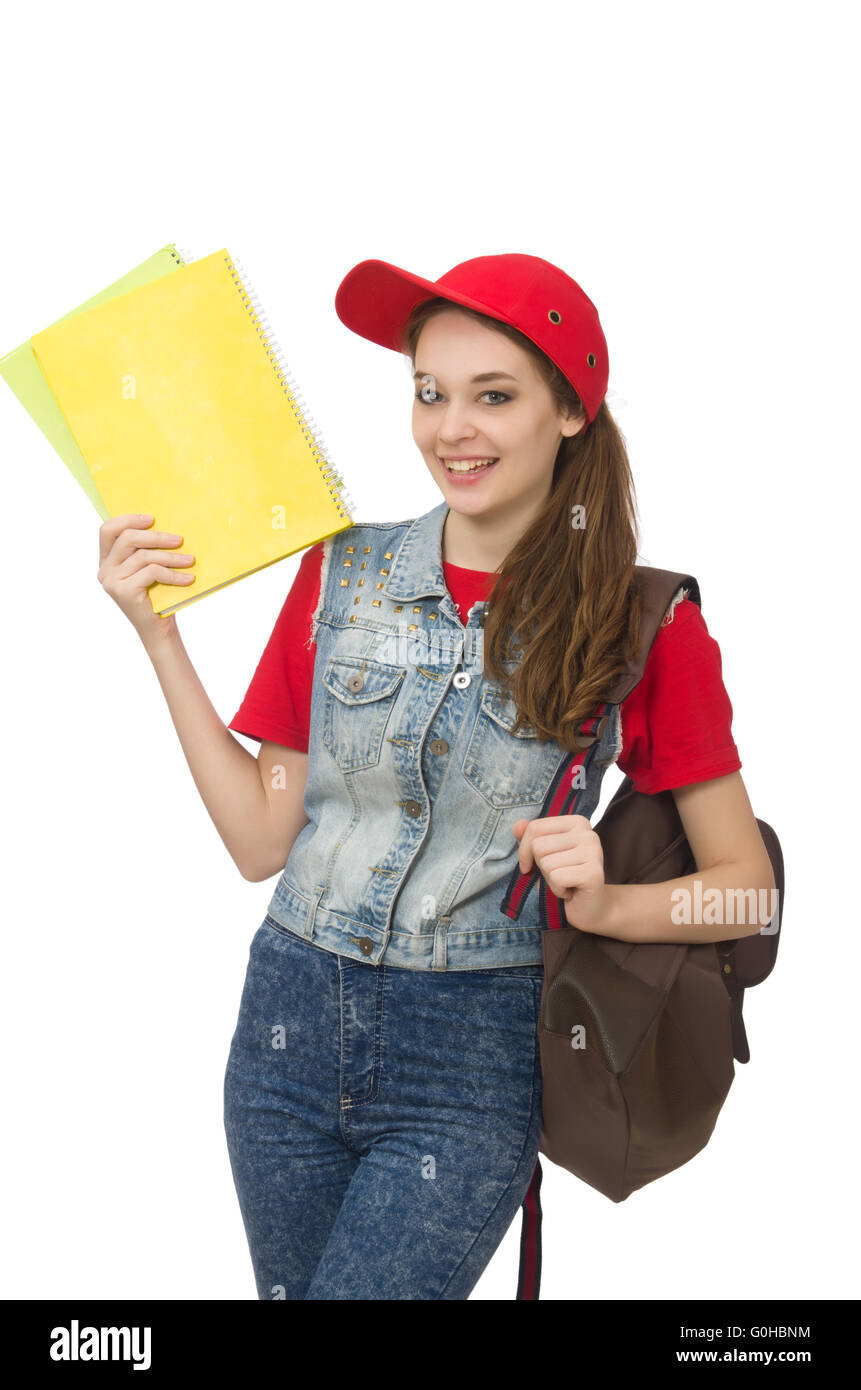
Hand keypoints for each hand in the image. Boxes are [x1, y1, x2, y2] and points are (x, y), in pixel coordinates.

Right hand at [97, 513, 194, 647]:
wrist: (158, 630)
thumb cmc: (157, 596)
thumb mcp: (149, 568)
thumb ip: (146, 549)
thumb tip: (165, 523)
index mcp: (107, 560)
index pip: (107, 529)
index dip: (128, 519)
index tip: (152, 519)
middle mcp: (105, 570)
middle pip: (127, 539)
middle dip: (156, 537)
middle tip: (179, 540)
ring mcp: (112, 581)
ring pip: (143, 556)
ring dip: (171, 557)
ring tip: (190, 561)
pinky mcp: (124, 591)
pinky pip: (152, 572)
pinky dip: (173, 574)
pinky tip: (188, 579)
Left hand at [512, 814, 609, 933]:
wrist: (589, 908)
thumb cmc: (563, 879)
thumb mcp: (541, 856)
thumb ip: (529, 838)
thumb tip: (518, 826)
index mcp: (577, 823)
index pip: (535, 827)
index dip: (525, 851)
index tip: (533, 865)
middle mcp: (588, 833)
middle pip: (538, 846)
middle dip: (541, 867)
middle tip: (558, 875)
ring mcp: (593, 851)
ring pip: (546, 863)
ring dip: (550, 879)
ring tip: (565, 883)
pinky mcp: (593, 872)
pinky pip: (556, 878)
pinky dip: (557, 890)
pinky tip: (570, 892)